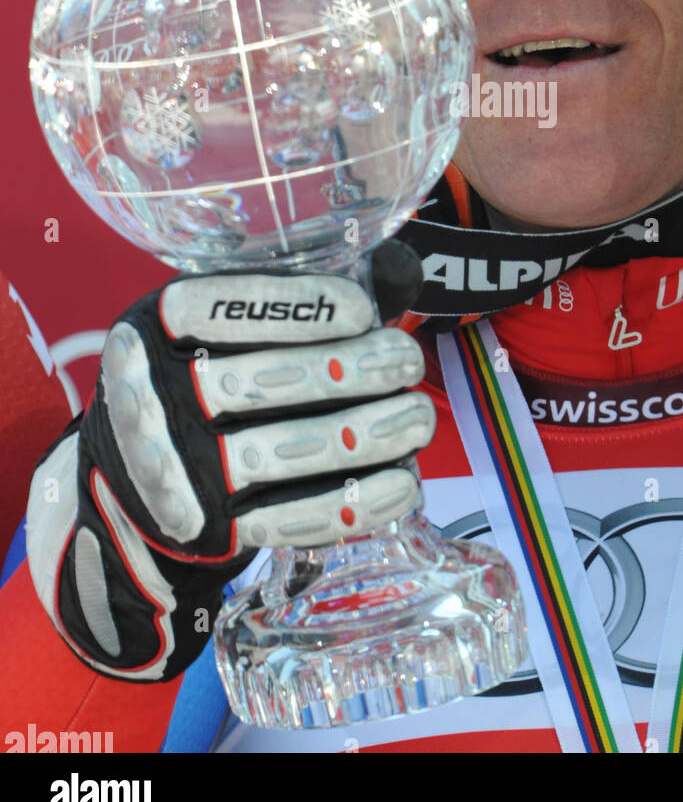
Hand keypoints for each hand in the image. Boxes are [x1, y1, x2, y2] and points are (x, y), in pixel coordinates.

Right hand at [27, 241, 429, 679]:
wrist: (144, 478)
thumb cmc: (208, 374)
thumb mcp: (227, 326)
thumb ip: (305, 300)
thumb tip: (403, 270)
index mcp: (149, 332)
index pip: (217, 309)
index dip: (295, 307)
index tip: (363, 309)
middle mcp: (151, 400)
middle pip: (262, 381)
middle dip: (350, 370)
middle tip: (407, 359)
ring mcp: (178, 473)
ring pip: (286, 450)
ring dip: (367, 435)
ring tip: (419, 416)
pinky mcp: (210, 531)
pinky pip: (291, 517)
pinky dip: (353, 502)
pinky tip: (403, 482)